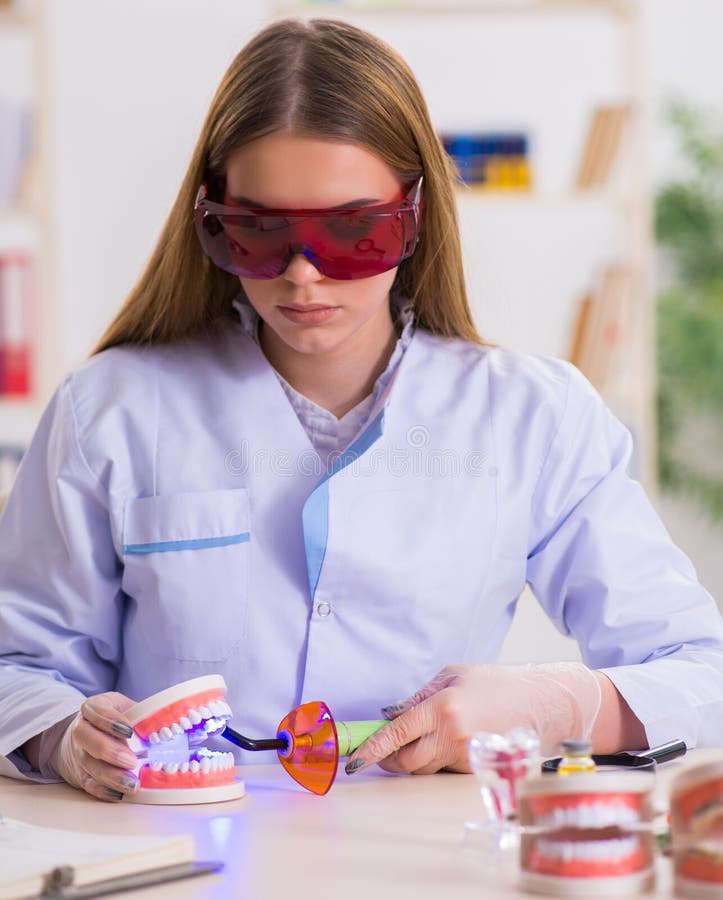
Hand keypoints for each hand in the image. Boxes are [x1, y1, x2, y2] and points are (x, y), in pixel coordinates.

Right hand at [43, 692, 138, 801]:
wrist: (85, 734)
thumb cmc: (113, 718)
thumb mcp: (125, 707)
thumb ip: (142, 714)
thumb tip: (171, 722)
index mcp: (93, 707)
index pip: (98, 711)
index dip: (112, 722)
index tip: (129, 731)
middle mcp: (81, 729)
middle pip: (89, 739)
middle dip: (111, 752)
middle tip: (132, 761)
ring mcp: (78, 753)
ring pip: (90, 765)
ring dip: (111, 776)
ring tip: (132, 784)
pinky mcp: (80, 774)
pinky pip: (89, 784)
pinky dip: (104, 790)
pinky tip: (119, 794)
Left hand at [344, 662, 601, 775]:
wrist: (541, 703)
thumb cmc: (497, 683)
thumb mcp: (453, 675)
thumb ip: (420, 696)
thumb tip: (392, 715)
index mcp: (443, 709)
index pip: (397, 735)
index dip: (372, 749)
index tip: (354, 758)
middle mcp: (452, 738)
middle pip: (406, 761)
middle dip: (389, 758)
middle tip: (381, 748)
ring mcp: (465, 757)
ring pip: (424, 768)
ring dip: (412, 758)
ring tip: (418, 739)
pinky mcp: (476, 769)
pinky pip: (444, 769)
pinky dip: (436, 759)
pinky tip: (446, 741)